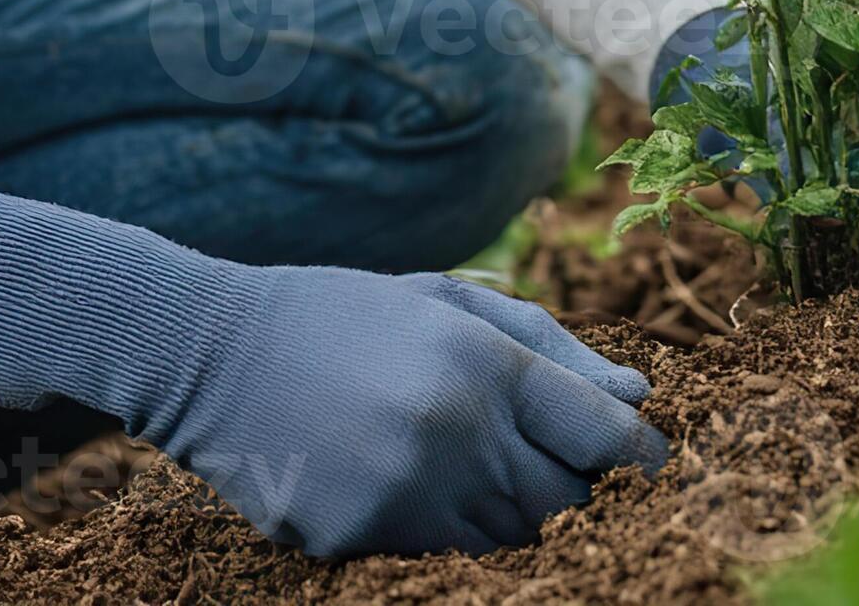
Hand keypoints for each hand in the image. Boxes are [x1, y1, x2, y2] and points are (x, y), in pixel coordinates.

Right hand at [156, 265, 667, 556]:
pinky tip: (390, 476)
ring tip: (455, 457)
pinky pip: (437, 557)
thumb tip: (637, 399)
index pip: (604, 436)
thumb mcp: (445, 301)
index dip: (639, 452)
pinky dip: (435, 529)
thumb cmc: (343, 316)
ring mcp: (403, 498)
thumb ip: (549, 345)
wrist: (209, 355)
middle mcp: (452, 436)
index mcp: (480, 364)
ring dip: (504, 508)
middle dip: (566, 482)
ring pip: (509, 540)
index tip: (648, 458)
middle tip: (529, 449)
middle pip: (566, 503)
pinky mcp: (358, 542)